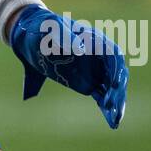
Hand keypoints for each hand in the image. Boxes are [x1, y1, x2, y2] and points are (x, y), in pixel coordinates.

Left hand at [8, 4, 128, 128]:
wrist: (32, 36)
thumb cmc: (45, 28)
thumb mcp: (53, 29)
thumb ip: (65, 37)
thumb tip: (80, 48)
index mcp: (95, 40)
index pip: (113, 54)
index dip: (116, 69)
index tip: (114, 84)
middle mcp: (99, 56)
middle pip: (116, 74)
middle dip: (117, 91)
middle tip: (112, 106)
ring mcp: (95, 71)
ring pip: (111, 88)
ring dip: (116, 103)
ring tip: (115, 120)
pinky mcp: (89, 83)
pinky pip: (102, 96)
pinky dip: (107, 109)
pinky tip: (112, 122)